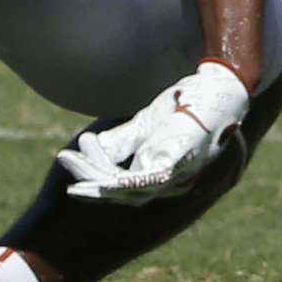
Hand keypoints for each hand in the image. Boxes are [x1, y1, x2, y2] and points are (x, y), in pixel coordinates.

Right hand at [56, 60, 251, 200]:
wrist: (216, 86)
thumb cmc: (184, 105)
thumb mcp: (144, 124)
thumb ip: (122, 141)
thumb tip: (90, 147)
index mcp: (161, 174)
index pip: (123, 189)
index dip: (94, 185)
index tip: (66, 169)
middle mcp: (171, 181)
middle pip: (125, 195)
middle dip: (92, 187)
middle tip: (64, 174)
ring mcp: (180, 173)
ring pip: (133, 190)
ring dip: (100, 181)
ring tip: (74, 169)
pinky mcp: (185, 159)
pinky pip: (153, 178)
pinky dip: (128, 182)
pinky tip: (105, 178)